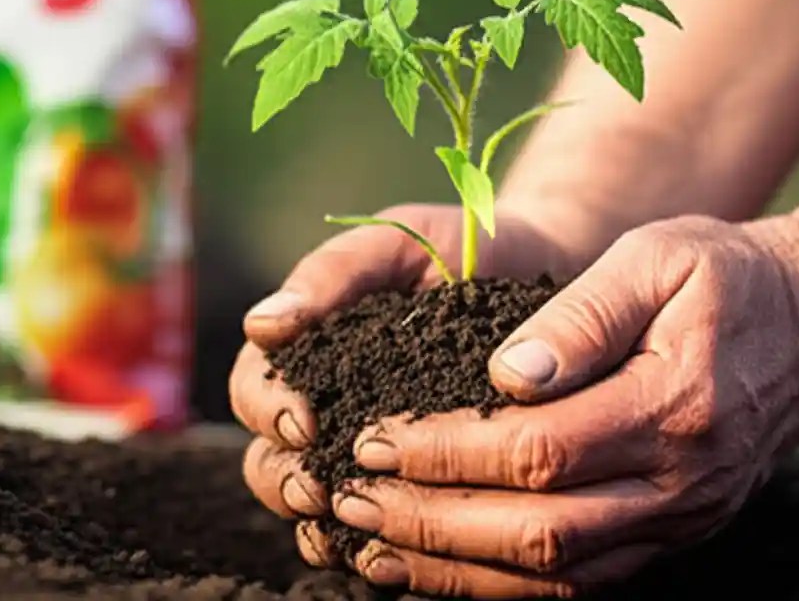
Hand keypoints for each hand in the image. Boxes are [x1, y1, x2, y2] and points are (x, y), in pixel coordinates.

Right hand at [227, 203, 585, 533]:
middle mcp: (324, 410)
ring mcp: (365, 455)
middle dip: (285, 480)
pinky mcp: (414, 490)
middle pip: (268, 462)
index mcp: (305, 352)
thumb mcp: (398, 242)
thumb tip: (262, 326)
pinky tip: (389, 555)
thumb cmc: (462, 249)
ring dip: (317, 523)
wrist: (545, 271)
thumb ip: (333, 274)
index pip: (253, 390)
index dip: (268, 409)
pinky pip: (375, 535)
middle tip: (320, 489)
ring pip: (311, 508)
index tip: (306, 419)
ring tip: (348, 523)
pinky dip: (370, 549)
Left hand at [310, 214, 798, 598]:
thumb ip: (580, 316)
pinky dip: (502, 585)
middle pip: (536, 530)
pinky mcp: (670, 535)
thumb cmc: (725, 276)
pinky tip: (438, 571)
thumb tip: (504, 374)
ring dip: (452, 568)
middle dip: (430, 520)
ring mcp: (680, 520)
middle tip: (349, 498)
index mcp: (674, 407)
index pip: (536, 451)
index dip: (445, 452)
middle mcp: (681, 483)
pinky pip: (580, 582)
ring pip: (554, 574)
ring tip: (370, 548)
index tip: (374, 435)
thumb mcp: (657, 258)